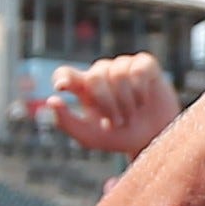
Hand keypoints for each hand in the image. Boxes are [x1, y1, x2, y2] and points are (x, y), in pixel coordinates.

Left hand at [50, 54, 179, 156]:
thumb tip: (51, 100)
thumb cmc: (119, 138)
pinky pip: (138, 70)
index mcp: (84, 89)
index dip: (63, 77)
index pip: (65, 74)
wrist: (153, 141)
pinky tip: (143, 101)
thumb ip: (68, 122)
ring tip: (131, 115)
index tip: (62, 87)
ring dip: (126, 101)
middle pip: (94, 77)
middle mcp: (101, 73)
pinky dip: (140, 91)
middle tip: (116, 122)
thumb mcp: (90, 137)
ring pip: (118, 74)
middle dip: (106, 102)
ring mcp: (123, 66)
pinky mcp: (144, 64)